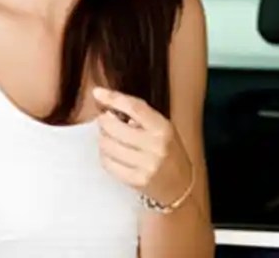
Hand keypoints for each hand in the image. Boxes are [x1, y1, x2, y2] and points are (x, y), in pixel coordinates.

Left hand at [92, 87, 192, 205]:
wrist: (180, 186)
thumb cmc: (170, 152)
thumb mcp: (163, 128)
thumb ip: (141, 117)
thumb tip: (108, 106)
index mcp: (163, 128)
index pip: (134, 107)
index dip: (113, 98)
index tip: (97, 92)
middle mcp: (155, 146)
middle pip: (115, 127)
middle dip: (104, 121)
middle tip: (105, 120)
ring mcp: (145, 165)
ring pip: (107, 145)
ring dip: (103, 138)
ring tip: (110, 138)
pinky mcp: (135, 180)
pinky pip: (107, 163)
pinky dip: (105, 155)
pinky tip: (112, 153)